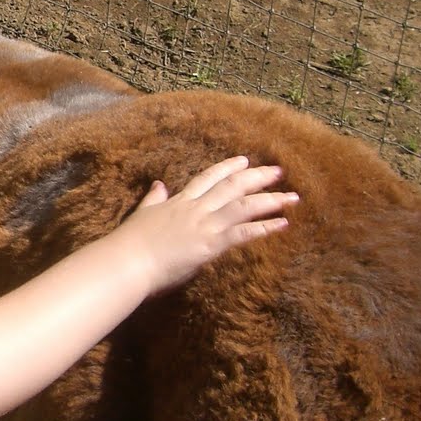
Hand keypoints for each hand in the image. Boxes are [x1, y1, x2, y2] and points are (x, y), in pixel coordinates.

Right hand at [112, 156, 295, 292]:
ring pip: (244, 206)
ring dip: (270, 200)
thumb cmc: (131, 242)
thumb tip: (159, 185)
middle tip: (278, 171)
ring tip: (292, 196)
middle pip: (232, 187)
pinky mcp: (210, 244)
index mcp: (180, 202)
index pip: (208, 178)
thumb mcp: (143, 214)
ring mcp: (205, 224)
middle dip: (257, 177)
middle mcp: (196, 208)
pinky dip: (264, 227)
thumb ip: (154, 199)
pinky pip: (244, 233)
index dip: (227, 168)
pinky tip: (283, 224)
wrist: (128, 260)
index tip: (244, 160)